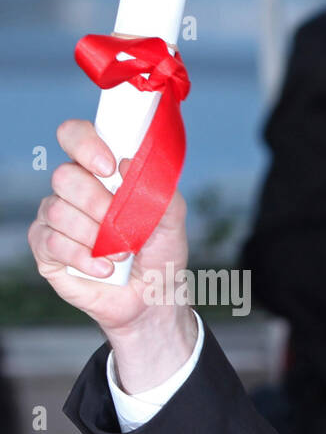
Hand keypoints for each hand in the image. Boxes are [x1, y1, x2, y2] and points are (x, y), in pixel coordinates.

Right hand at [29, 119, 196, 389]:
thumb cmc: (159, 253)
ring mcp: (56, 218)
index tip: (110, 167)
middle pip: (65, 176)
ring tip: (121, 254)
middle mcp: (73, 190)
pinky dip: (85, 258)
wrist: (153, 297)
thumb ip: (157, 188)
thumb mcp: (171, 219)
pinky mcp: (46, 249)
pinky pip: (53, 242)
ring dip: (96, 237)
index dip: (86, 145)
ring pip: (58, 211)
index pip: (75, 136)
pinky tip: (105, 269)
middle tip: (123, 227)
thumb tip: (129, 164)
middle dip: (98, 204)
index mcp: (100, 172)